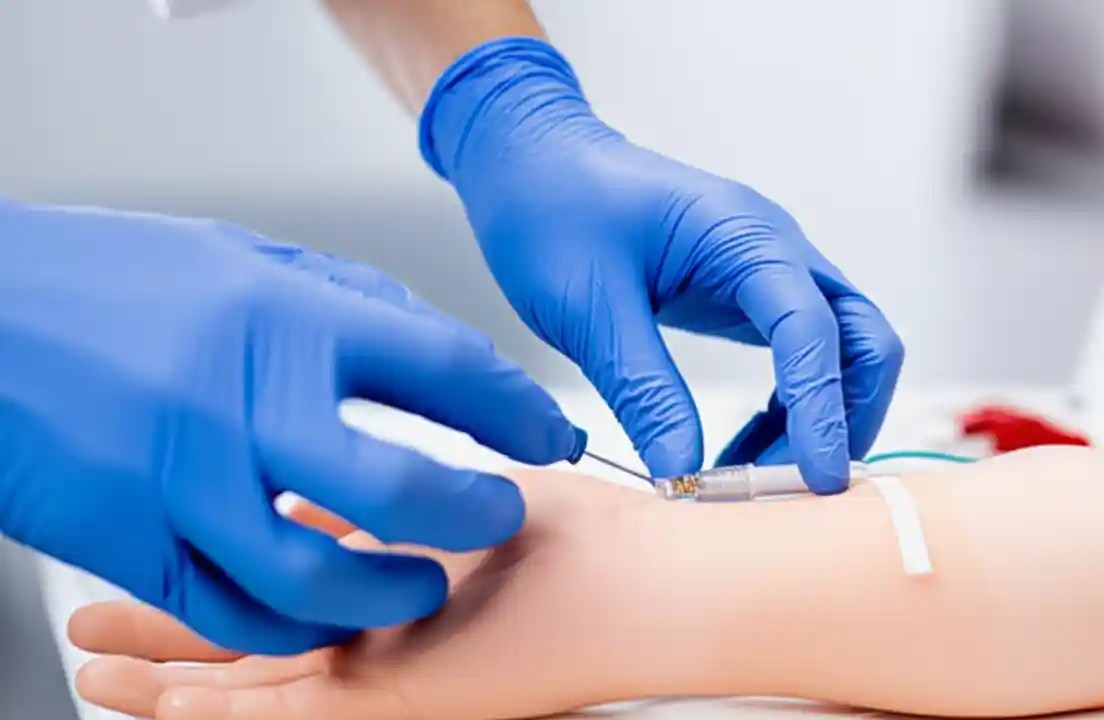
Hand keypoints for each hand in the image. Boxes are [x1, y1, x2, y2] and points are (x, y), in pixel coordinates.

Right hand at [0, 199, 583, 653]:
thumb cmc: (109, 279)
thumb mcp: (244, 258)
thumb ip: (347, 304)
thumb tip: (439, 350)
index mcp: (288, 320)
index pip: (450, 371)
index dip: (519, 411)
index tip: (548, 432)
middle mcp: (246, 405)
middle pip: (402, 490)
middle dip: (476, 511)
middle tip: (501, 513)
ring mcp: (187, 485)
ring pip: (321, 581)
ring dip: (391, 593)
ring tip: (423, 582)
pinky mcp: (133, 544)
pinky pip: (236, 615)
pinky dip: (296, 629)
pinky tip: (327, 613)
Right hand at [70, 471, 652, 719]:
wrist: (627, 573)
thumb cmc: (566, 526)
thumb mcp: (442, 488)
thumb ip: (379, 495)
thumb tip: (320, 483)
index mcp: (384, 581)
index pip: (277, 574)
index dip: (212, 563)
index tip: (169, 541)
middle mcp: (367, 632)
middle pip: (243, 633)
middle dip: (166, 625)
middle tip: (99, 618)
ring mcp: (369, 671)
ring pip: (240, 683)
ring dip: (163, 671)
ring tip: (94, 660)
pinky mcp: (384, 699)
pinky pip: (277, 713)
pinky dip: (204, 706)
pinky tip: (149, 693)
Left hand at [421, 38, 903, 490]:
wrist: (532, 159)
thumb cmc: (552, 210)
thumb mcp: (588, 308)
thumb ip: (643, 389)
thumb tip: (682, 472)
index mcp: (742, 236)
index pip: (812, 327)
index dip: (822, 407)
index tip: (814, 479)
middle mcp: (774, 249)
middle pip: (861, 338)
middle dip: (848, 415)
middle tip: (796, 487)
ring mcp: (767, 272)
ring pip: (839, 351)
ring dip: (819, 418)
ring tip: (756, 479)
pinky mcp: (748, 296)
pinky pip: (797, 358)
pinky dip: (787, 409)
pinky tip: (741, 451)